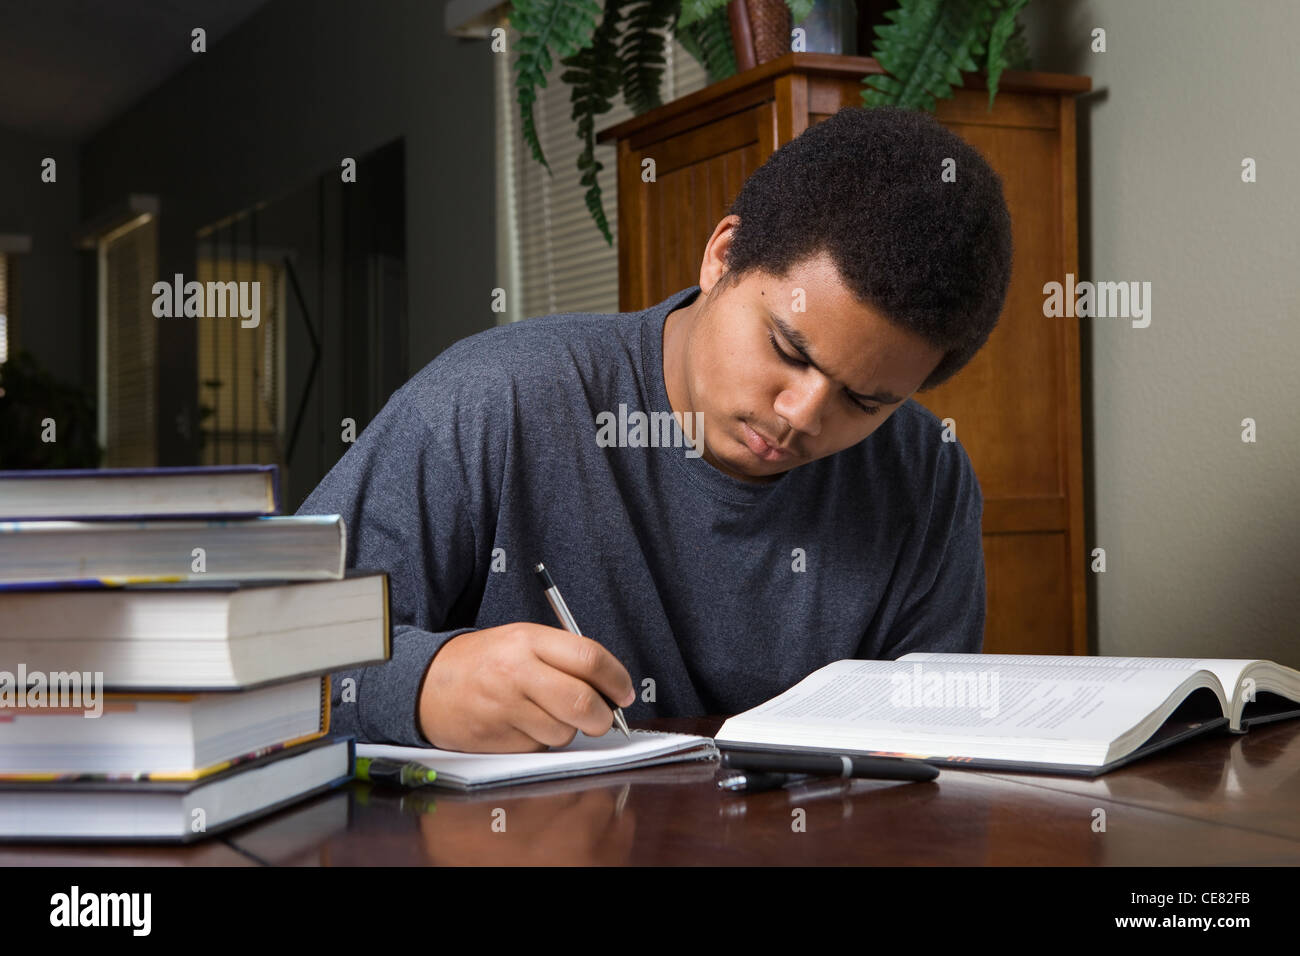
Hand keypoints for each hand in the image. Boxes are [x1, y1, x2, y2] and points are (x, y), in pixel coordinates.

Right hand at [416, 622, 636, 752]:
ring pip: (564, 732)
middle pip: (583, 702)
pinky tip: (523, 724)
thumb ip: (566, 657)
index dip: (617, 679)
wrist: (429, 684)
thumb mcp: (523, 641)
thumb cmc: (485, 661)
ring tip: (546, 713)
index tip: (624, 692)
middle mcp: (517, 672)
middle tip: (603, 717)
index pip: (589, 658)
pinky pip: (539, 746)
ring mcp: (506, 707)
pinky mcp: (497, 738)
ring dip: (568, 729)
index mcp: (529, 640)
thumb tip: (612, 686)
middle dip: (603, 717)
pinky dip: (541, 740)